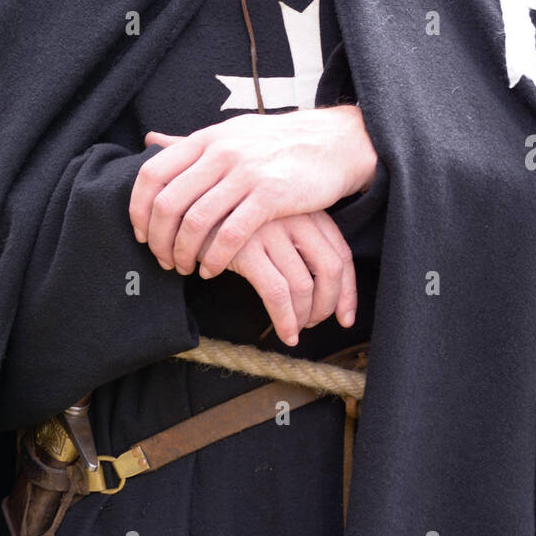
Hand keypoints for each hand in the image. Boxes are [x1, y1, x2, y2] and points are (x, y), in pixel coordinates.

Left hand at [129, 106, 376, 278]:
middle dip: (159, 240)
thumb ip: (190, 143)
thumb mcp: (230, 133)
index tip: (140, 233)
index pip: (153, 174)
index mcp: (207, 139)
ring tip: (185, 268)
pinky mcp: (271, 196)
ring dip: (183, 253)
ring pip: (195, 222)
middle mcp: (221, 152)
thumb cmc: (276, 143)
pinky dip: (215, 258)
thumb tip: (149, 141)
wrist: (331, 142)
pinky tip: (212, 270)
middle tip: (162, 260)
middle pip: (169, 203)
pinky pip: (230, 234)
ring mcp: (246, 173)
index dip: (138, 209)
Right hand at [225, 210, 357, 347]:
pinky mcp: (246, 249)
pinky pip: (277, 293)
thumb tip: (319, 286)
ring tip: (294, 329)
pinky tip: (284, 332)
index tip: (345, 317)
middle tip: (315, 323)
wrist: (187, 202)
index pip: (341, 253)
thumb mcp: (270, 220)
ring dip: (304, 317)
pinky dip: (285, 319)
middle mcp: (293, 217)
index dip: (347, 290)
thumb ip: (296, 240)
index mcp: (304, 210)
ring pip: (304, 285)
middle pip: (331, 269)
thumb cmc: (231, 217)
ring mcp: (270, 231)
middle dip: (329, 304)